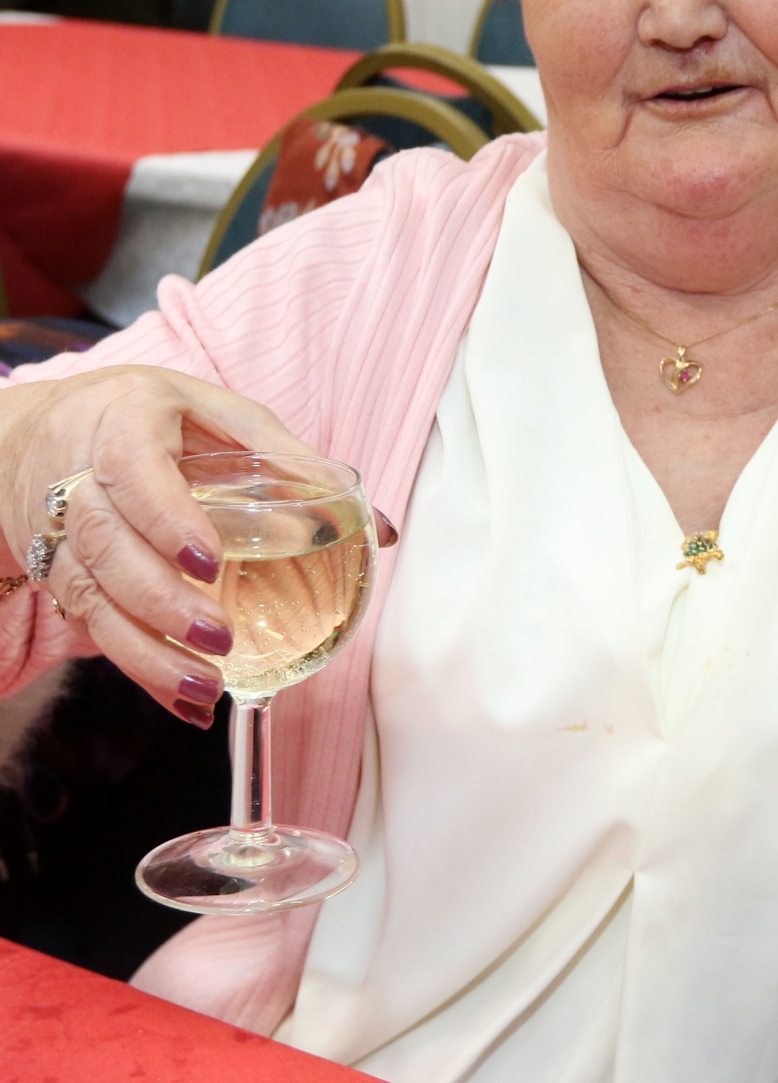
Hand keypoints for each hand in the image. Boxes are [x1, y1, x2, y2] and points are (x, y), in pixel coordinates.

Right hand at [0, 366, 326, 725]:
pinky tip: (184, 701)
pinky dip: (139, 668)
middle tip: (220, 639)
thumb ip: (297, 465)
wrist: (55, 426)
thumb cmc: (159, 417)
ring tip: (205, 688)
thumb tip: (381, 528)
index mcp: (126, 424)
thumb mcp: (225, 417)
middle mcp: (79, 480)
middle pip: (108, 547)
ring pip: (92, 597)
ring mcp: (62, 534)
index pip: (135, 472)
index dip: (166, 518)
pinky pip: (91, 626)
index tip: (208, 560)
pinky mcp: (63, 575)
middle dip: (161, 601)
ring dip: (146, 652)